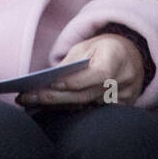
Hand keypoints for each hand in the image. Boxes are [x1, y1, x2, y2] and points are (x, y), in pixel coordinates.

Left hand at [17, 33, 144, 108]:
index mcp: (117, 57)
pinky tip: (50, 108)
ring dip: (57, 106)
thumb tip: (48, 81)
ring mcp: (125, 96)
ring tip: (31, 102)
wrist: (130, 56)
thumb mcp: (87, 46)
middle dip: (55, 98)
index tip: (52, 84)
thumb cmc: (103, 48)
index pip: (98, 74)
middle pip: (87, 95)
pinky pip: (91, 112)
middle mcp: (124, 79)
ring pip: (86, 106)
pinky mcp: (121, 108)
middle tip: (27, 97)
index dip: (76, 81)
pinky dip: (71, 109)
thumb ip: (71, 63)